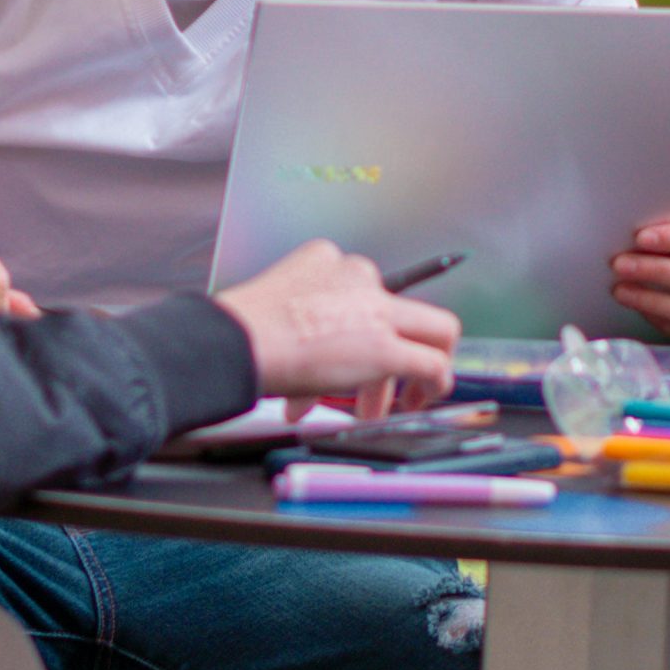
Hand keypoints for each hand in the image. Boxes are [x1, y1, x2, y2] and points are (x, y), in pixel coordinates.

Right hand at [213, 240, 459, 411]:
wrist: (236, 342)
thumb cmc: (241, 334)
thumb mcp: (276, 306)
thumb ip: (302, 317)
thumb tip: (309, 358)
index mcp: (327, 260)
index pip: (359, 290)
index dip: (354, 330)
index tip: (346, 352)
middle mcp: (359, 276)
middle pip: (402, 308)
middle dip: (395, 347)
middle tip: (375, 382)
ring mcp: (376, 310)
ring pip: (430, 330)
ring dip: (402, 376)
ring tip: (370, 409)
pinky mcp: (385, 346)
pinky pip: (432, 363)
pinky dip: (433, 384)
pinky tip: (418, 400)